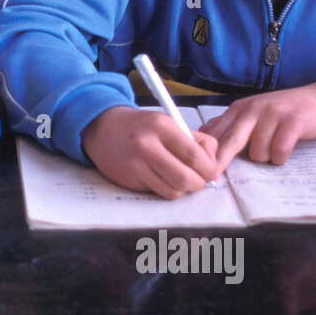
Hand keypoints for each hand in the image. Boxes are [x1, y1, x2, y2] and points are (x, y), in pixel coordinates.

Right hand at [81, 105, 219, 198]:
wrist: (102, 129)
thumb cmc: (140, 126)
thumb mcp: (169, 122)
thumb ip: (196, 140)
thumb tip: (213, 162)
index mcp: (161, 126)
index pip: (195, 156)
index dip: (209, 168)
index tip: (211, 171)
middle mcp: (146, 146)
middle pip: (185, 179)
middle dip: (198, 184)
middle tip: (199, 179)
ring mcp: (135, 165)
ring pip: (173, 191)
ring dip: (182, 189)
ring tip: (180, 177)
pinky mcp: (128, 180)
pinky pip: (157, 193)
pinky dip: (165, 188)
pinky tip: (161, 176)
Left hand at [199, 81, 315, 170]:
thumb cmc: (282, 112)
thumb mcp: (253, 114)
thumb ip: (231, 126)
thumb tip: (203, 142)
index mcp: (239, 109)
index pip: (216, 132)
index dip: (205, 152)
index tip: (197, 169)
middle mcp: (253, 109)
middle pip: (230, 141)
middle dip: (220, 161)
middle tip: (212, 177)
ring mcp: (273, 114)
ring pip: (257, 152)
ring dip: (265, 158)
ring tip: (274, 147)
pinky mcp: (292, 122)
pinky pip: (279, 151)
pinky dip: (281, 157)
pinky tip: (285, 151)